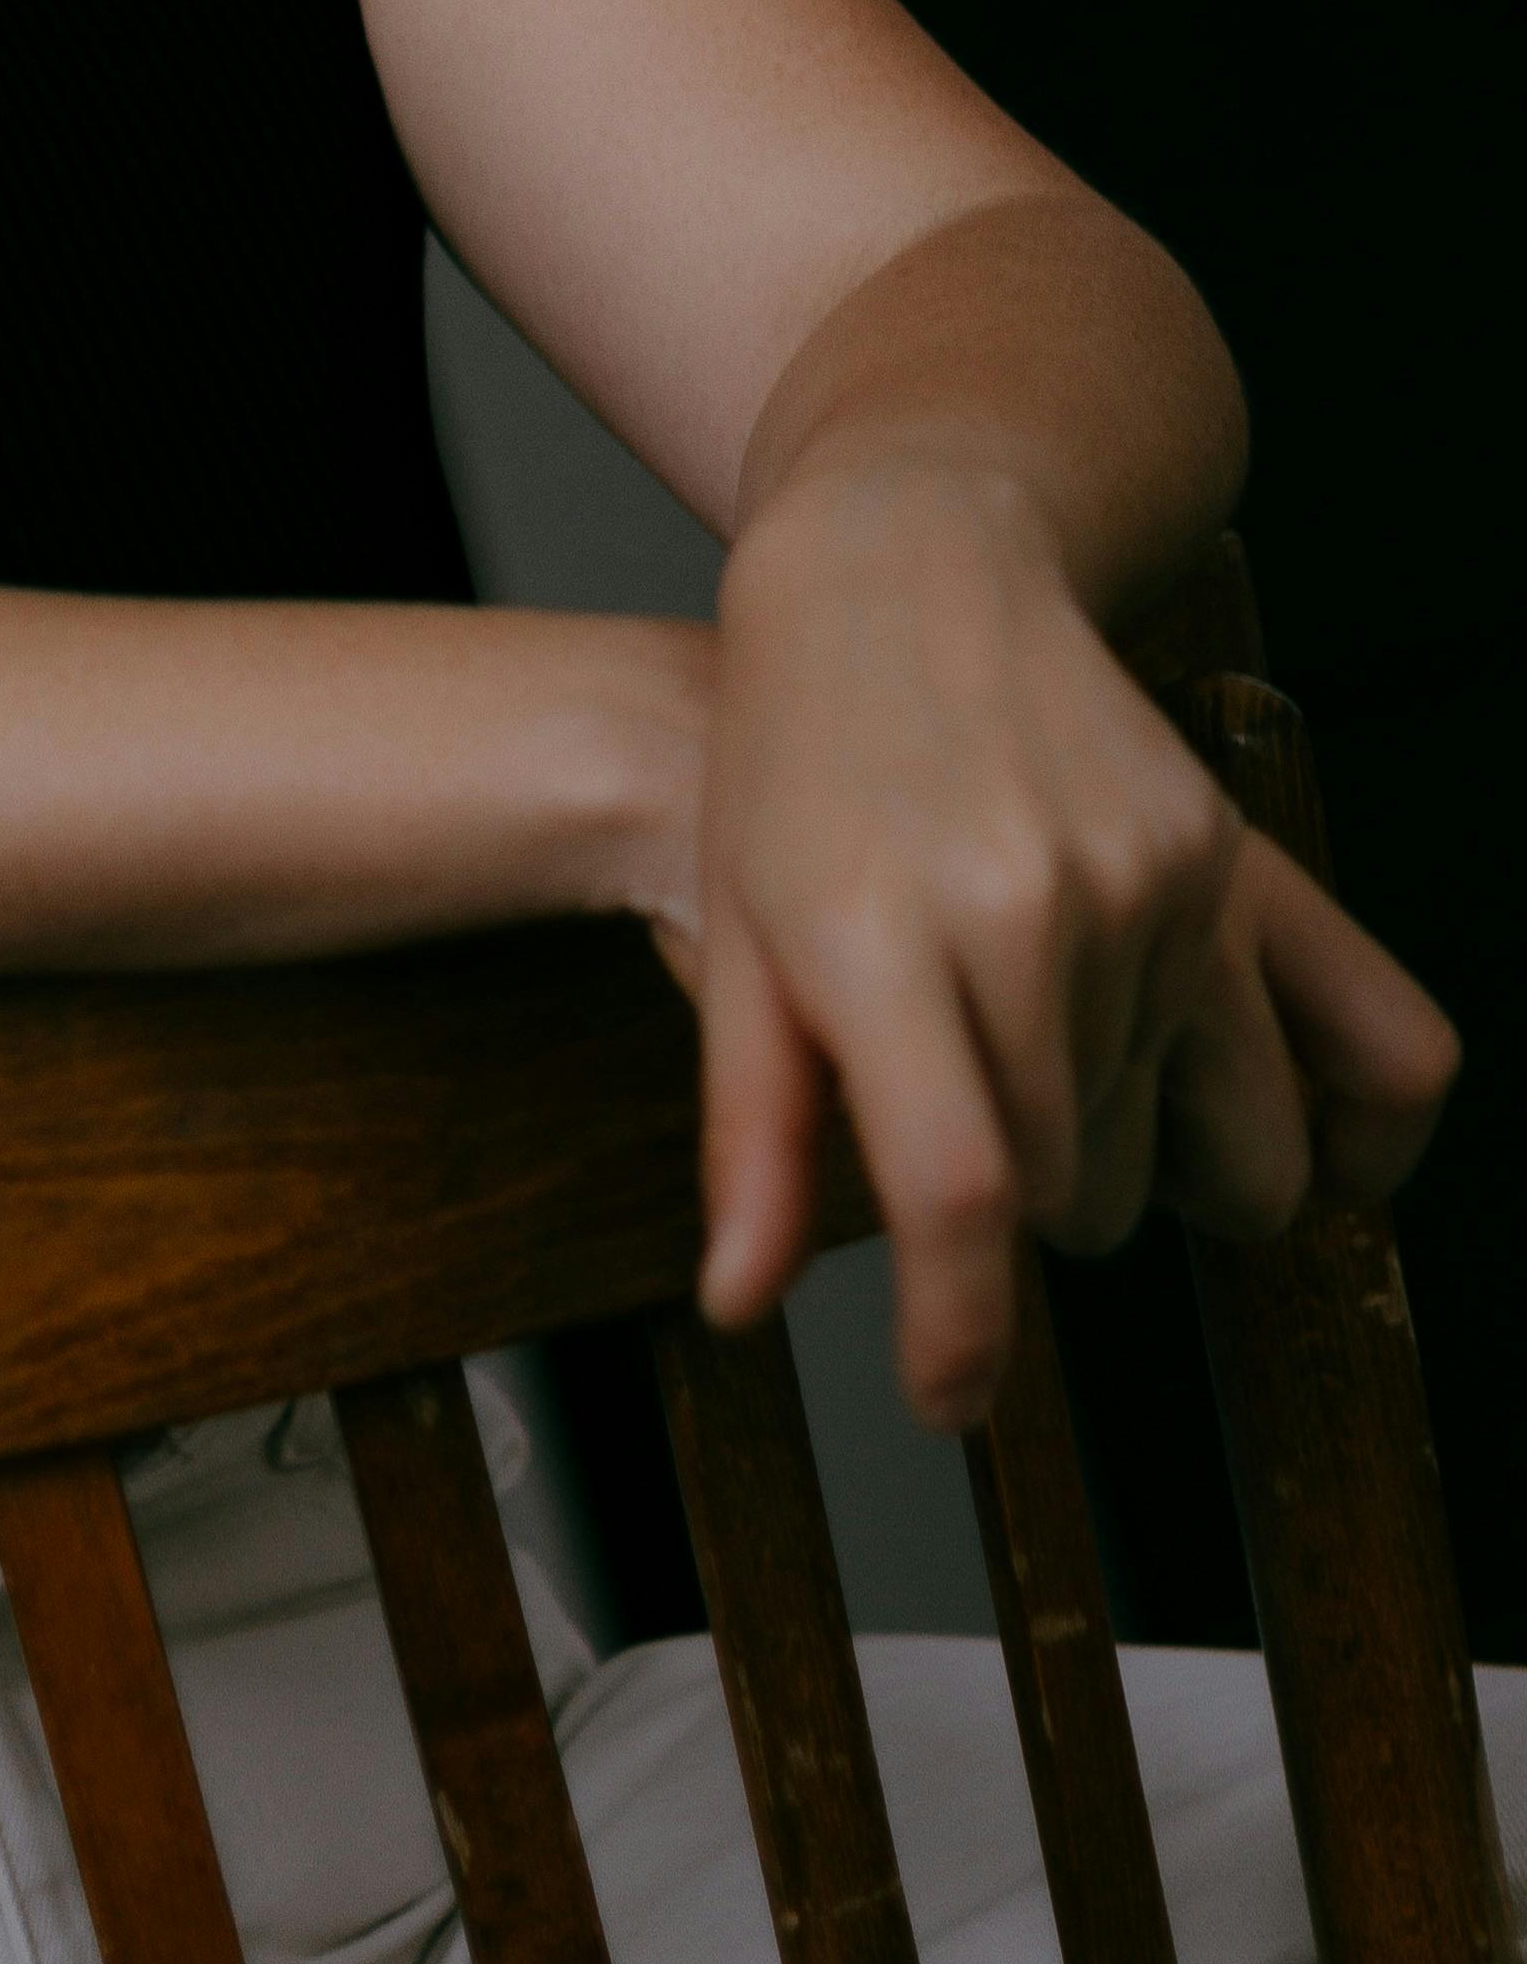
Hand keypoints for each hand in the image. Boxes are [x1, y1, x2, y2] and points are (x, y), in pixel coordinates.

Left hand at [686, 468, 1456, 1424]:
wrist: (907, 565)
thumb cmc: (791, 762)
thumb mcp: (739, 938)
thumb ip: (755, 1133)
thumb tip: (740, 1305)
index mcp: (873, 938)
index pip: (959, 1190)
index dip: (962, 1328)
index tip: (947, 1398)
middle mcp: (1017, 910)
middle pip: (1065, 1185)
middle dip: (1019, 1208)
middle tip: (958, 1132)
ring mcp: (1132, 880)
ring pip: (1160, 1137)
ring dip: (1104, 1145)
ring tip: (1018, 1056)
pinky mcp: (1208, 854)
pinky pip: (1224, 1044)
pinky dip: (1166, 1062)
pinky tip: (1089, 991)